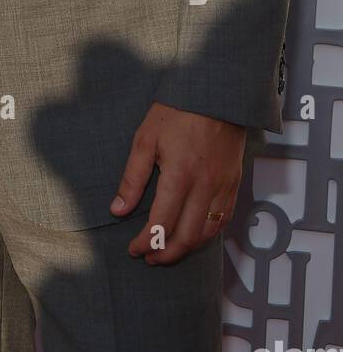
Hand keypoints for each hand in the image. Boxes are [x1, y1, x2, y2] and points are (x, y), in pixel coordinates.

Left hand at [110, 101, 245, 263]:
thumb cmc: (177, 112)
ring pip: (208, 233)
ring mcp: (223, 186)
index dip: (146, 242)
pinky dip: (208, 234)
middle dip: (166, 254)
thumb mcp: (145, 139)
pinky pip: (224, 219)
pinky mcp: (234, 183)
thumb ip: (132, 178)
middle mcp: (204, 186)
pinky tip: (194, 235)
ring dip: (187, 249)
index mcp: (179, 175)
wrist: (216, 94)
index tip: (134, 249)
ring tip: (168, 252)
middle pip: (187, 236)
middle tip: (149, 257)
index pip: (162, 223)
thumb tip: (118, 209)